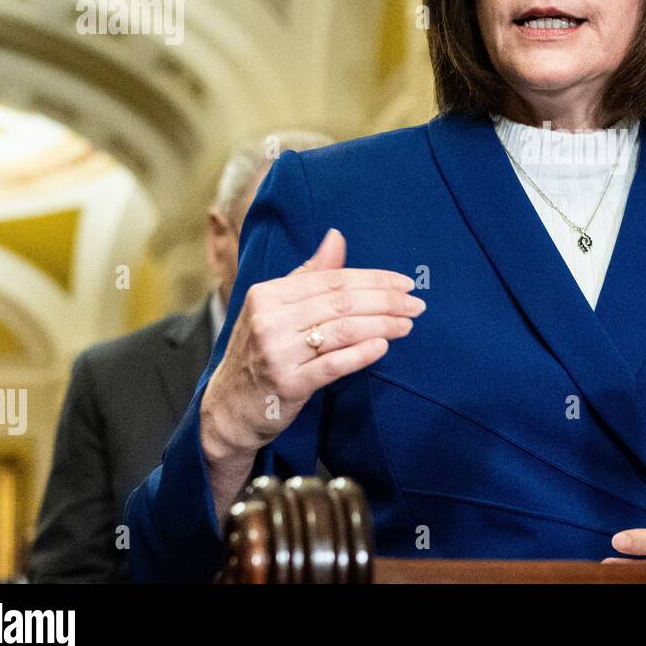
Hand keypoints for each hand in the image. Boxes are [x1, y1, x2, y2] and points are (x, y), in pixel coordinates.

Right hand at [201, 228, 424, 458]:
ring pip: (342, 330)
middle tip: (416, 304)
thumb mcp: (275, 309)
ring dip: (382, 325)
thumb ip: (308, 274)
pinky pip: (333, 364)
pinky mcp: (288, 383)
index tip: (404, 282)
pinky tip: (383, 346)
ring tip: (407, 324)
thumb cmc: (260, 353)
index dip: (373, 279)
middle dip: (386, 300)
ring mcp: (277, 352)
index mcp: (268, 294)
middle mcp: (270, 319)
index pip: (332, 279)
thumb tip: (336, 237)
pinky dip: (361, 353)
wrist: (228, 409)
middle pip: (341, 302)